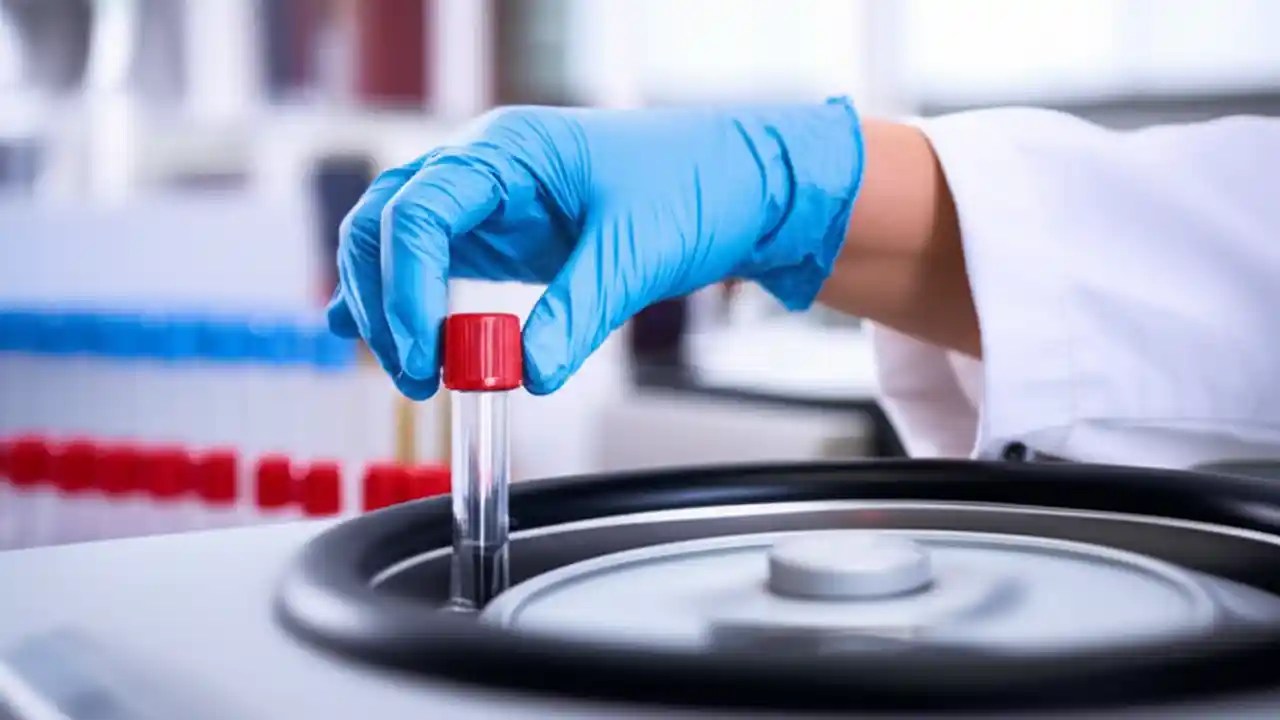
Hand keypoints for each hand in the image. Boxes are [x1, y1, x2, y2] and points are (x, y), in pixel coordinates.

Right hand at [327, 100, 863, 398]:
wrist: (744, 185)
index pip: (417, 212)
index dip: (404, 288)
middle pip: (384, 224)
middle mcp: (482, 169)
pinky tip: (379, 334)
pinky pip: (429, 261)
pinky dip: (399, 296)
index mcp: (506, 151)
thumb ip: (577, 312)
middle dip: (383, 301)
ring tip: (414, 373)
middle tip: (418, 375)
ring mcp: (488, 202)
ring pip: (395, 243)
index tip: (424, 355)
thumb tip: (526, 373)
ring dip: (388, 306)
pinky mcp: (502, 236)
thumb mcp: (637, 252)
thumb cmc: (699, 185)